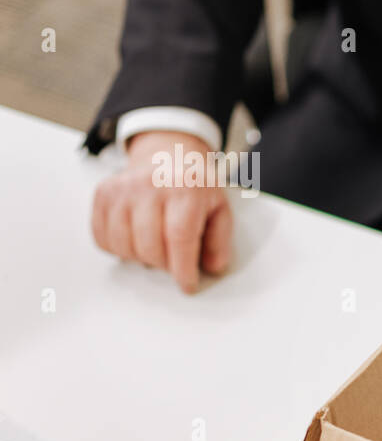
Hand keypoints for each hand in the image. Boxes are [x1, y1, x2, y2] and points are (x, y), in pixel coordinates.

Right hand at [91, 130, 232, 293]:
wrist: (168, 154)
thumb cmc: (194, 186)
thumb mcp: (220, 208)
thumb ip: (220, 241)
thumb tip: (212, 268)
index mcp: (185, 188)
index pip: (179, 237)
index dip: (182, 269)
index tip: (186, 285)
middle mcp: (150, 185)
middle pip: (150, 246)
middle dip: (164, 265)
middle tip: (175, 260)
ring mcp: (122, 189)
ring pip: (124, 246)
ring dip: (142, 258)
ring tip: (157, 246)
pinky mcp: (103, 194)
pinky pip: (103, 238)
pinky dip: (119, 249)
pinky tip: (136, 239)